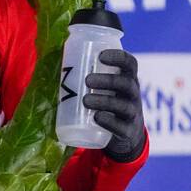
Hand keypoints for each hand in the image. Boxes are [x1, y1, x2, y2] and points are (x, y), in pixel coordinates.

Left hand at [84, 48, 146, 162]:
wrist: (126, 134)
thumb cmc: (108, 103)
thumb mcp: (105, 88)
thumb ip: (89, 75)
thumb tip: (56, 61)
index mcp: (128, 80)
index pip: (130, 64)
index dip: (119, 57)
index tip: (100, 56)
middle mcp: (133, 95)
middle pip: (126, 84)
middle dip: (108, 81)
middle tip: (87, 80)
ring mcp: (132, 114)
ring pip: (124, 106)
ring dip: (105, 101)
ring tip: (86, 100)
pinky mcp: (128, 132)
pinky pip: (122, 128)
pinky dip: (110, 122)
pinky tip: (97, 118)